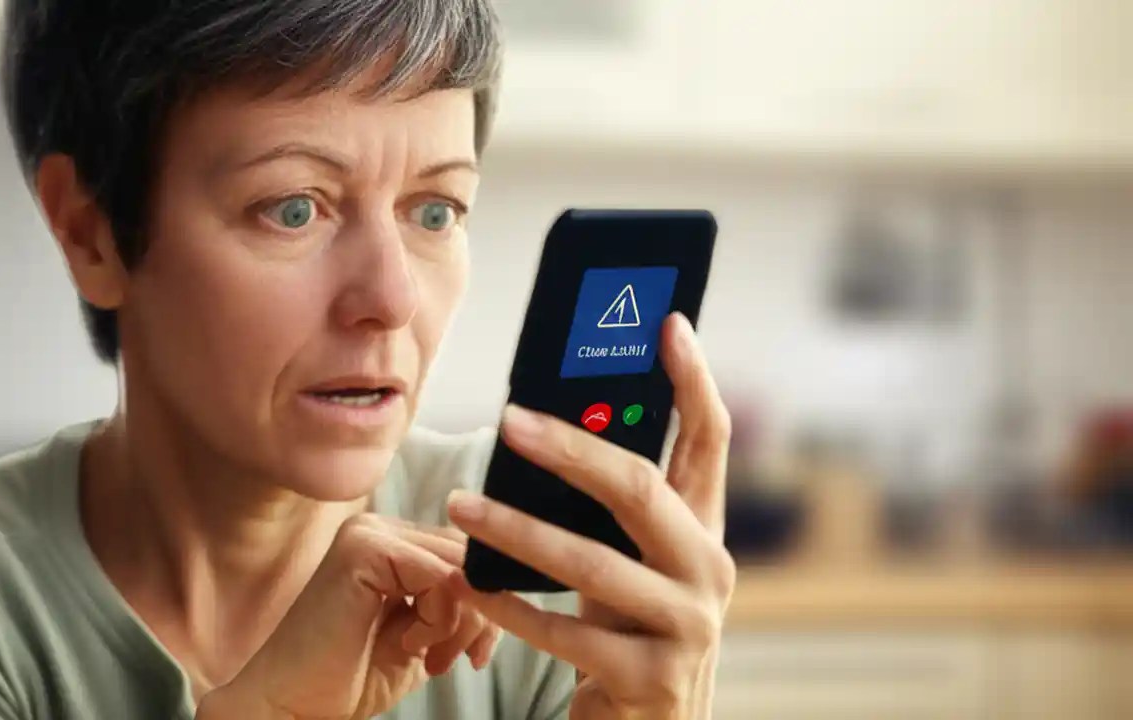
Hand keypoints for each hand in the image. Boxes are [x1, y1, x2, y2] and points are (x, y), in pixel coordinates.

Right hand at [199, 515, 499, 719]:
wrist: (292, 707)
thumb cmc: (352, 676)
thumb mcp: (424, 633)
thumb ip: (458, 602)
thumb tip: (504, 584)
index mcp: (392, 541)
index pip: (467, 552)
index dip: (485, 603)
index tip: (473, 654)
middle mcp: (379, 527)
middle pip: (469, 555)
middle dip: (479, 616)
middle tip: (449, 661)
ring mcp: (368, 533)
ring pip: (460, 566)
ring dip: (459, 623)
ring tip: (428, 658)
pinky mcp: (362, 550)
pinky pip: (439, 577)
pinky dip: (439, 621)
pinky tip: (409, 647)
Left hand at [447, 312, 735, 719]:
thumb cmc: (627, 627)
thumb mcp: (631, 561)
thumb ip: (611, 506)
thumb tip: (548, 427)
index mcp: (704, 530)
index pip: (710, 441)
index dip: (694, 381)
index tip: (668, 324)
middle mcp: (708, 570)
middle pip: (643, 490)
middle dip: (574, 449)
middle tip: (510, 419)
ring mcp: (687, 627)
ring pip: (595, 564)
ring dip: (518, 530)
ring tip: (462, 503)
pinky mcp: (652, 679)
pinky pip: (567, 633)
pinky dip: (512, 607)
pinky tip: (473, 582)